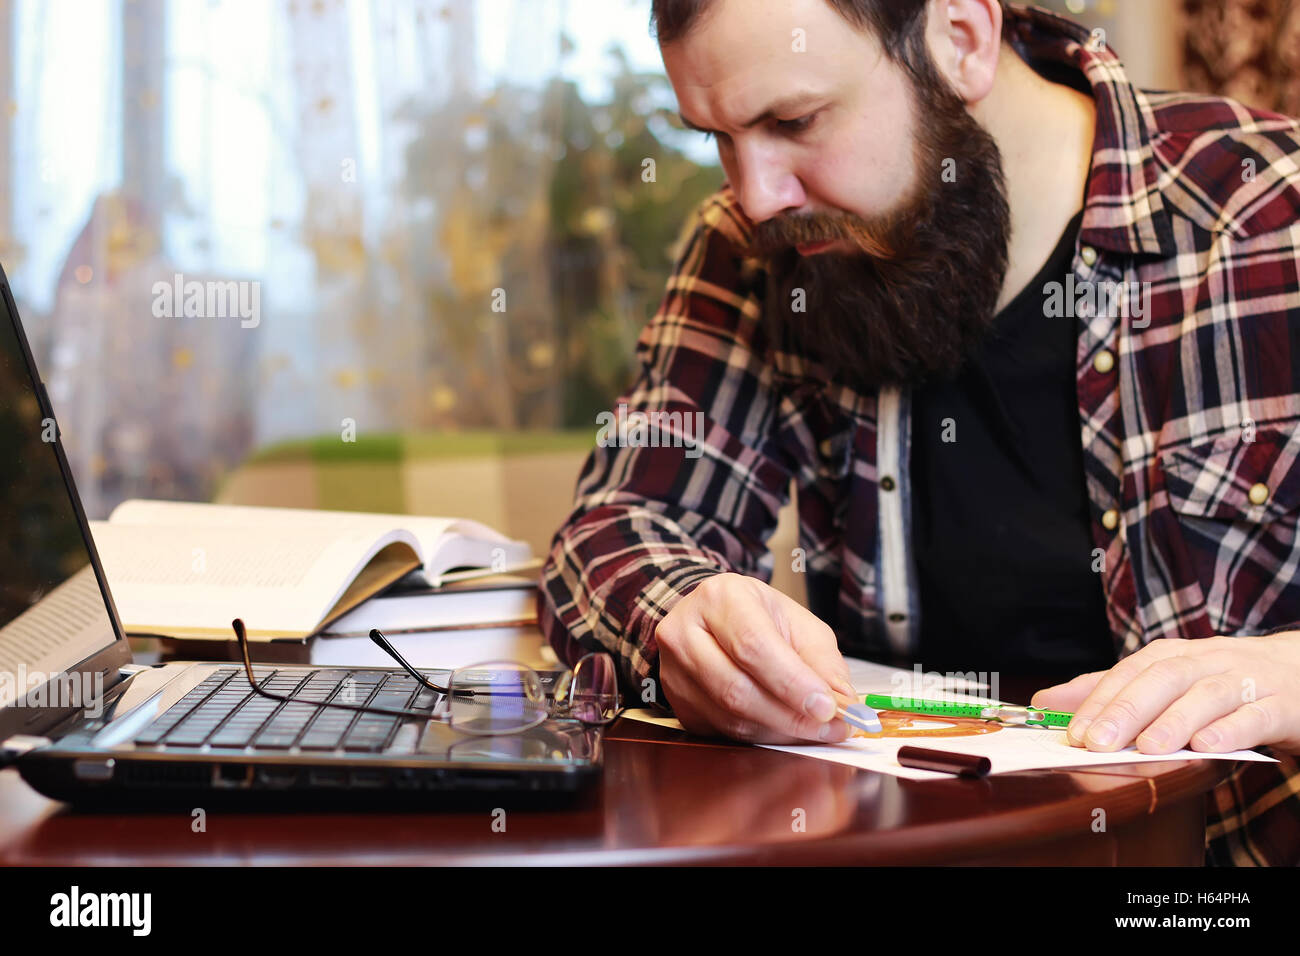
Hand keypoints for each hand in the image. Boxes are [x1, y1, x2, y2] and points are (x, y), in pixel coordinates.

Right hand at [654, 572, 857, 744]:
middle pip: (737, 688)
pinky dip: (761, 737)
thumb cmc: (757, 617)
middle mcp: (686, 631)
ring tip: (813, 729)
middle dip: (791, 716)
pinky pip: (722, 732)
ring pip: (729, 717)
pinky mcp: (677, 702)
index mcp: (720, 598)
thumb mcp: (796, 623)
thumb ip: (822, 661)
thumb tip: (843, 702)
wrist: (712, 619)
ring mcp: (674, 670)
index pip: (753, 646)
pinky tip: (782, 728)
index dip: (792, 682)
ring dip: (780, 731)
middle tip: (830, 727)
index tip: (828, 707)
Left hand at [1030, 633, 1299, 755]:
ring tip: (1149, 748)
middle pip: (1163, 678)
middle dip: (1127, 710)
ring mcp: (1246, 681)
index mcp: (1173, 655)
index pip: (1129, 672)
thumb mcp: (1164, 682)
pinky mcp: (1283, 705)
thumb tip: (1046, 702)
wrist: (1299, 673)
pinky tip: (1208, 747)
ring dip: (1175, 720)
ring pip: (1208, 695)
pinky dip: (1231, 730)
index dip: (1099, 701)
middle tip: (1098, 742)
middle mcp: (1207, 661)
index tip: (1072, 733)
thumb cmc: (1221, 683)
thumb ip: (1108, 692)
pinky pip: (1256, 715)